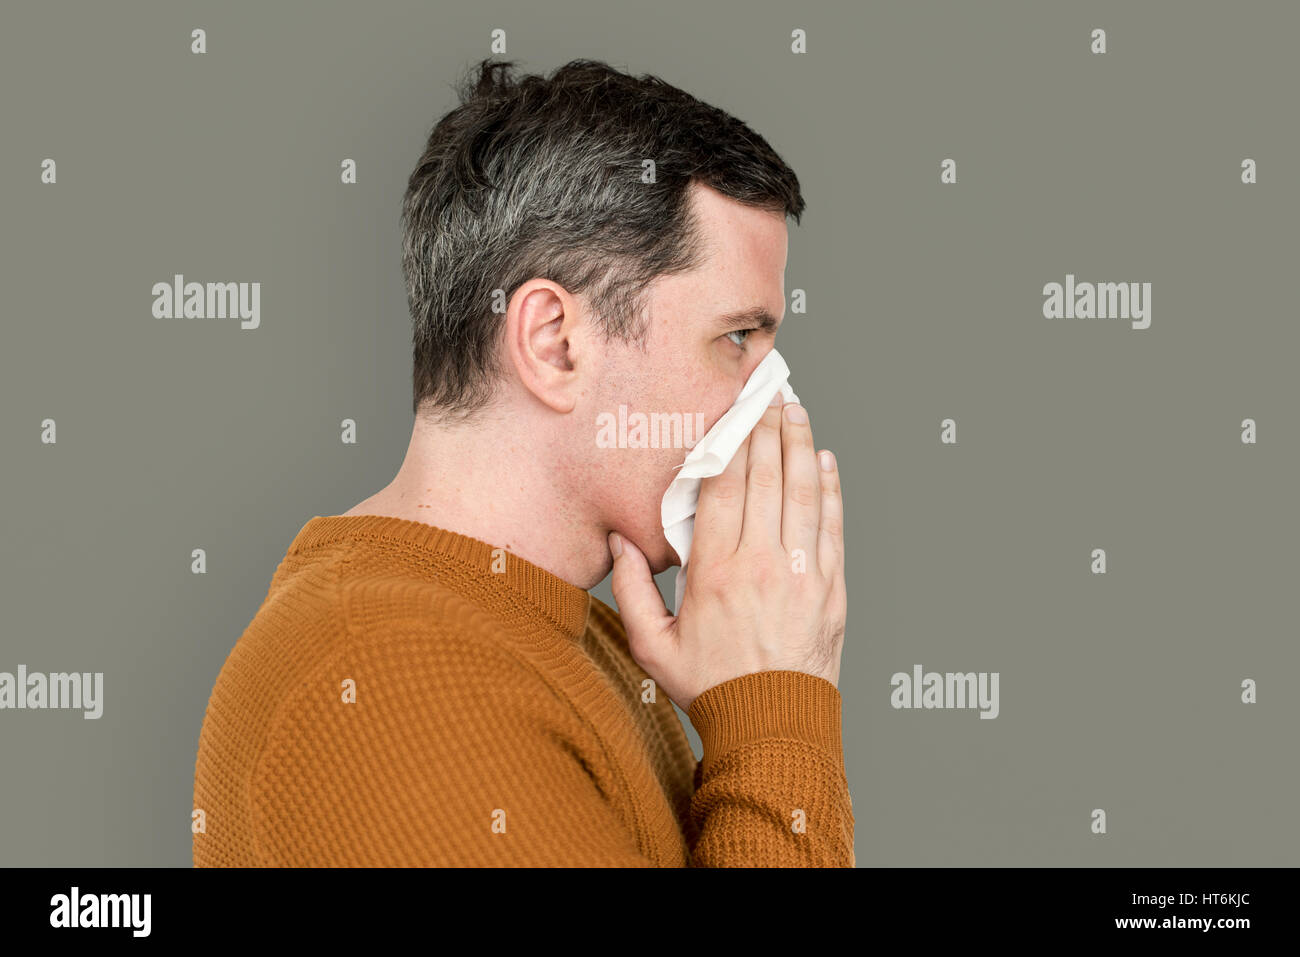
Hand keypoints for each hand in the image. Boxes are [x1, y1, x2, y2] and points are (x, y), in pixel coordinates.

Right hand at [609, 392, 845, 711]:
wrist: (772, 724)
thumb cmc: (710, 686)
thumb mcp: (652, 646)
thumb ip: (631, 590)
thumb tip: (618, 542)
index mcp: (715, 571)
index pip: (724, 488)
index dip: (729, 440)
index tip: (732, 408)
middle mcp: (761, 563)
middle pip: (765, 477)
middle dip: (766, 428)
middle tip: (767, 392)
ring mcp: (802, 572)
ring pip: (801, 492)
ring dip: (798, 445)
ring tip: (795, 411)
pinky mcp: (830, 586)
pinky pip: (831, 524)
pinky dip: (829, 488)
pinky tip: (823, 461)